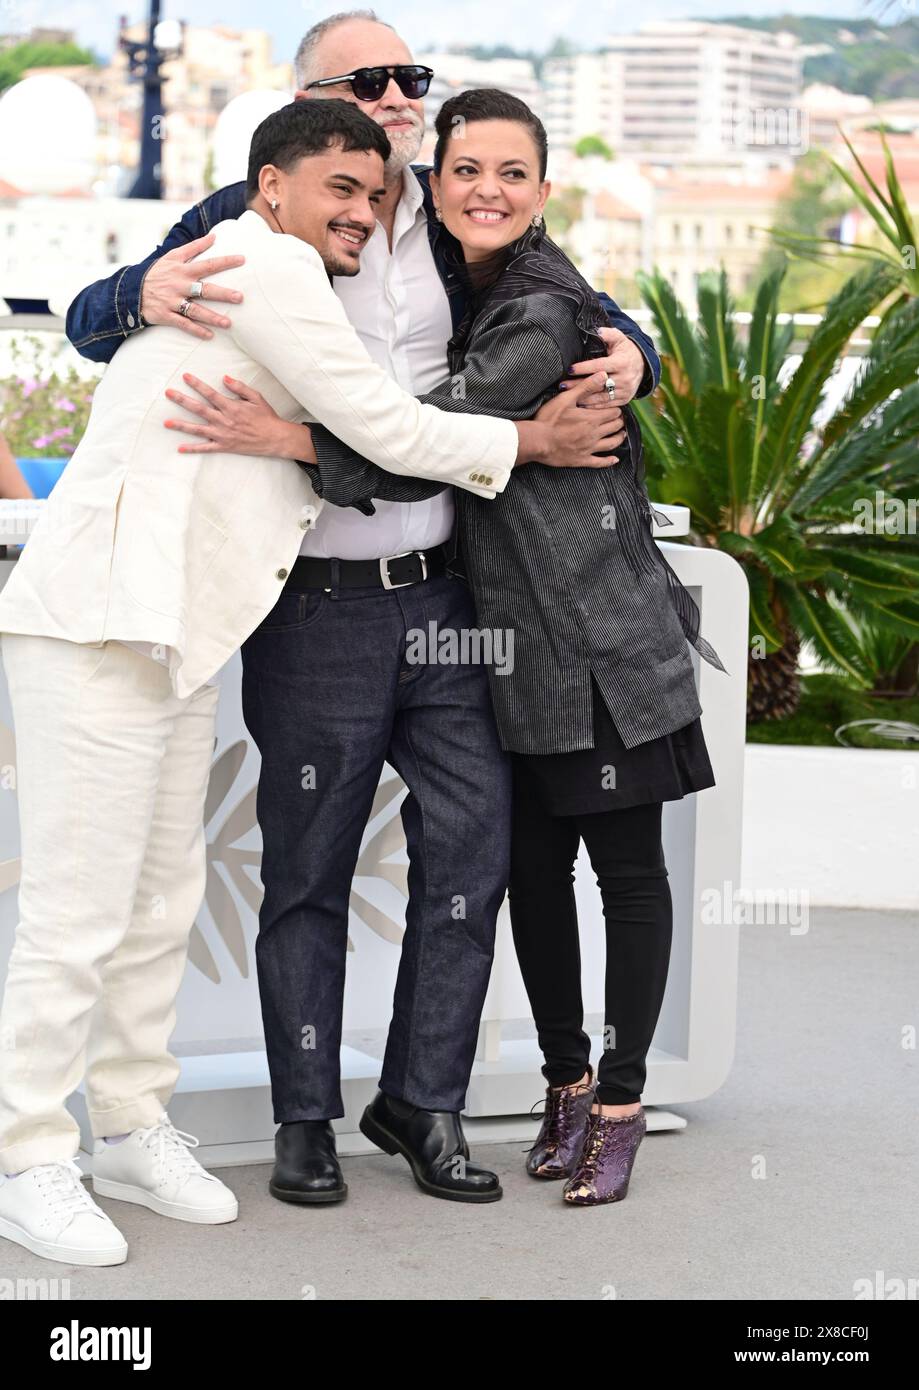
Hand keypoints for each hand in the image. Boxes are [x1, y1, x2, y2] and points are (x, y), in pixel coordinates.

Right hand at [140, 231, 245, 338]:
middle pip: (205, 289)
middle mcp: (179, 285)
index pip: (208, 264)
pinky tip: (210, 336)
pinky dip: (196, 330)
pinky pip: (183, 324)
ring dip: (212, 317)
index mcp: (182, 270)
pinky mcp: (166, 315)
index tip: (243, 259)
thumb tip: (214, 236)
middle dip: (223, 294)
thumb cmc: (157, 272)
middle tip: (240, 297)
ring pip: (195, 310)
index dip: (225, 261)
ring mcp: (172, 301)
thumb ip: (194, 247)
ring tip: (228, 323)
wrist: (131, 290)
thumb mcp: (172, 256)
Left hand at [163, 372, 303, 456]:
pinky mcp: (224, 446)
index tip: (185, 376)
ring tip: (166, 422)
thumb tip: (224, 378)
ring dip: (181, 425)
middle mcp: (224, 420)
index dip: (197, 384)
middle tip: (168, 393)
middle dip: (182, 400)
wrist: (275, 438)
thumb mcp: (256, 398)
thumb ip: (239, 387)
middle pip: (199, 409)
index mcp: (231, 407)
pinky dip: (193, 449)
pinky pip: (206, 448)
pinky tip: (180, 448)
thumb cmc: (266, 417)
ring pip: (198, 429)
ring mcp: (222, 434)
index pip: (210, 393)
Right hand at [533, 371, 626, 467]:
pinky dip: (609, 461)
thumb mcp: (567, 398)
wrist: (537, 441)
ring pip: (611, 443)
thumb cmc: (549, 419)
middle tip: (619, 419)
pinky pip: (599, 462)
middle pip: (615, 427)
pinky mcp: (581, 460)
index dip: (616, 409)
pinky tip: (614, 459)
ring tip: (622, 434)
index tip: (616, 407)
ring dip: (619, 438)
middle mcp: (594, 434)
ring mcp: (589, 449)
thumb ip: (586, 387)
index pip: (613, 412)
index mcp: (592, 418)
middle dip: (619, 421)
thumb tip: (603, 375)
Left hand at [566, 327, 645, 406]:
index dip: (584, 368)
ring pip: (601, 397)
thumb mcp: (619, 338)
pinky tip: (580, 405)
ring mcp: (625, 390)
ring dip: (583, 398)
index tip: (570, 369)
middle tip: (563, 385)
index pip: (599, 366)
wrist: (643, 365)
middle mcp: (624, 378)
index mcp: (622, 362)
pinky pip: (607, 405)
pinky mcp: (625, 399)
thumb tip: (597, 331)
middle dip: (579, 385)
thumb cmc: (625, 350)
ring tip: (568, 397)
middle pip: (598, 383)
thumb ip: (608, 334)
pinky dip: (593, 406)